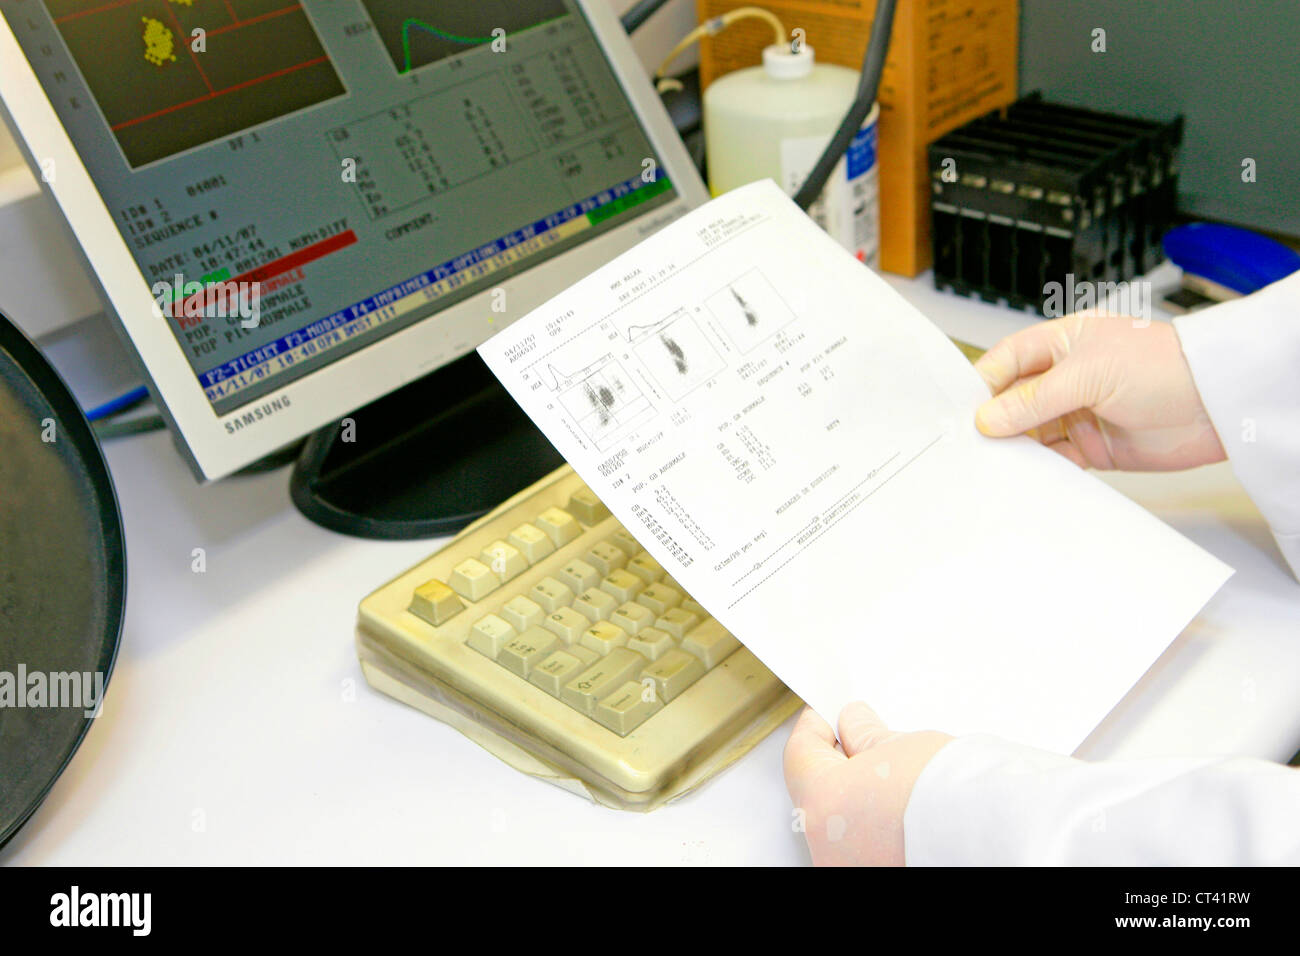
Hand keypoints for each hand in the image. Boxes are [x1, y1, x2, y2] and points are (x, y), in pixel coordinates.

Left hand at [784, 704, 950, 865]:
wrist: (995, 835)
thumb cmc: (950, 794)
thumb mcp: (900, 746)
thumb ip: (865, 736)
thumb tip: (855, 726)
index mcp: (821, 803)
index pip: (800, 754)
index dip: (816, 727)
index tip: (829, 715)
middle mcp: (826, 846)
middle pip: (819, 792)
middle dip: (840, 766)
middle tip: (865, 744)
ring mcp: (849, 869)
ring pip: (841, 825)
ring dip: (857, 801)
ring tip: (895, 784)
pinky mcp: (876, 878)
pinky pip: (863, 849)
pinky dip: (875, 831)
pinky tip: (902, 816)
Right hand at [973, 313, 1225, 470]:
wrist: (1220, 404)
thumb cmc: (1165, 367)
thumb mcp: (1089, 374)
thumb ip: (1035, 400)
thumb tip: (989, 418)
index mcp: (1061, 343)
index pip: (1006, 362)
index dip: (982, 384)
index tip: (960, 409)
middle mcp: (1066, 377)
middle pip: (1013, 401)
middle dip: (993, 420)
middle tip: (968, 442)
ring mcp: (1079, 412)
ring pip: (1030, 433)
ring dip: (1014, 448)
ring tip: (992, 463)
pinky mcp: (1093, 446)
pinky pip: (1055, 460)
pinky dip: (1039, 469)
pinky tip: (1025, 475)